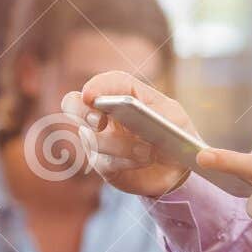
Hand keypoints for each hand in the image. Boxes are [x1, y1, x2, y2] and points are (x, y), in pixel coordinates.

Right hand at [61, 72, 200, 197]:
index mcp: (122, 93)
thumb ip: (160, 112)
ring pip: (93, 139)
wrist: (177, 167)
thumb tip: (141, 112)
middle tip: (99, 122)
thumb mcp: (175, 117)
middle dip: (82, 111)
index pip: (103, 83)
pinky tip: (145, 160)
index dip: (95, 87)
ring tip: (149, 150)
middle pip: (74, 104)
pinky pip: (106, 162)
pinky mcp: (103, 164)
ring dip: (122, 145)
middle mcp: (103, 112)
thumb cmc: (173, 131)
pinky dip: (127, 161)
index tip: (90, 96)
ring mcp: (99, 139)